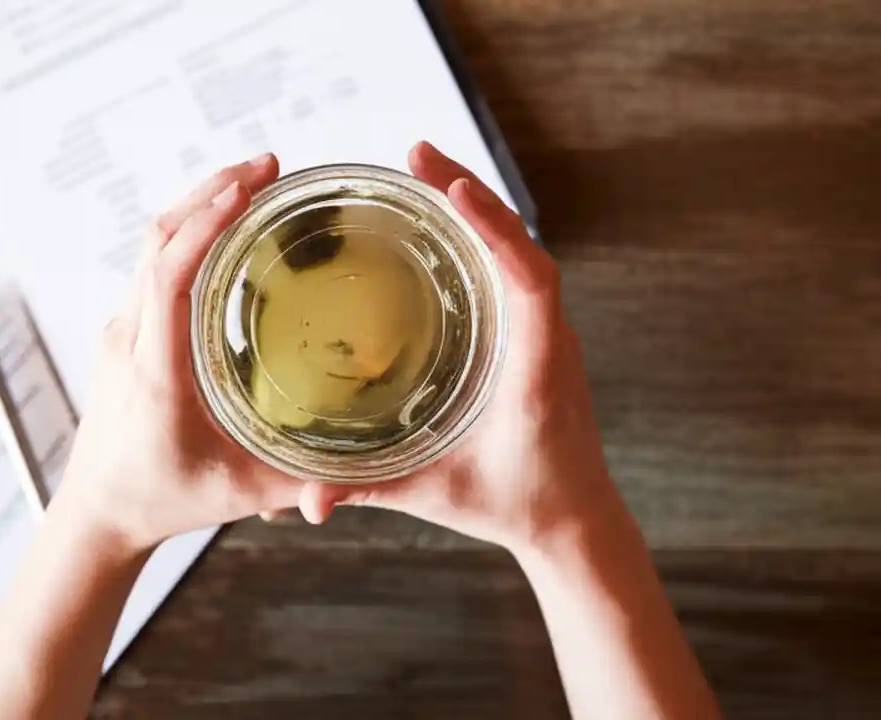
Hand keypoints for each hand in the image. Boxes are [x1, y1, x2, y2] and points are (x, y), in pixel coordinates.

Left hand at [60, 153, 302, 549]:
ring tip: (252, 182)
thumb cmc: (160, 501)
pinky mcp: (125, 333)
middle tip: (267, 165)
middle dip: (210, 192)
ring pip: (151, 246)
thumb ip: (298, 483)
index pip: (171, 275)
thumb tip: (351, 477)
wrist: (96, 512)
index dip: (207, 223)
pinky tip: (225, 228)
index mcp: (156, 371)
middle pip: (158, 241)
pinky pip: (152, 266)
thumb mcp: (237, 493)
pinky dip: (188, 233)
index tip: (248, 186)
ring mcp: (122, 332)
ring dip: (198, 205)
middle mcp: (130, 339)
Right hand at [298, 142, 619, 554]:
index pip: (531, 280)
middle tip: (416, 153)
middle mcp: (550, 342)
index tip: (452, 188)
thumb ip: (370, 492)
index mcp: (534, 374)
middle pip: (524, 245)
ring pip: (523, 251)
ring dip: (480, 205)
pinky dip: (486, 233)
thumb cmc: (516, 506)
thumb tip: (307, 502)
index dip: (495, 229)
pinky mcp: (542, 336)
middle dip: (472, 192)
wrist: (574, 521)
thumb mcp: (437, 496)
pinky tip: (447, 220)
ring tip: (426, 169)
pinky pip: (519, 268)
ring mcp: (550, 335)